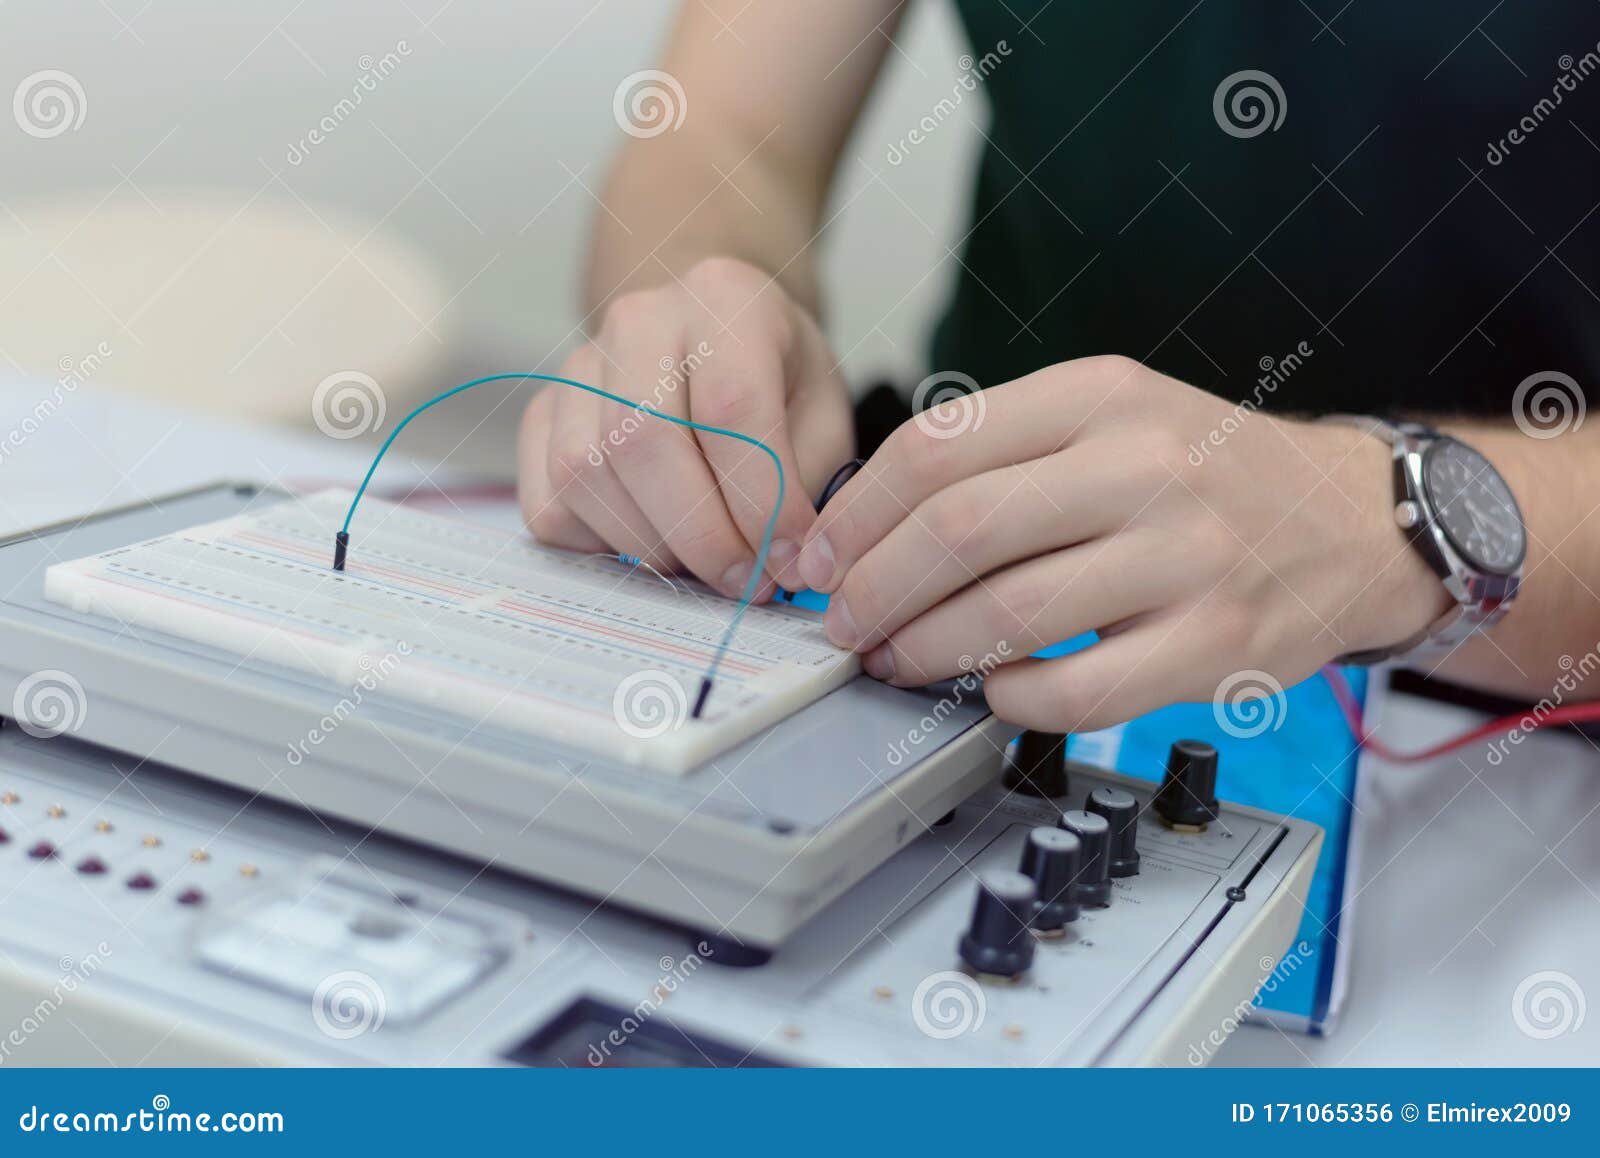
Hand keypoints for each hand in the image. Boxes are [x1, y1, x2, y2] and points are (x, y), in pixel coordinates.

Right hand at [518, 257, 852, 597]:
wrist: (712, 337)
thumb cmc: (775, 377)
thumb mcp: (821, 409)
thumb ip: (806, 480)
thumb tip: (787, 564)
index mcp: (724, 298)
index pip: (731, 406)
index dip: (760, 499)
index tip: (788, 558)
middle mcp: (639, 320)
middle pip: (644, 440)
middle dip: (701, 535)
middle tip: (743, 582)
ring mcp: (578, 365)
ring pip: (584, 474)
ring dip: (650, 545)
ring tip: (702, 564)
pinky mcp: (542, 414)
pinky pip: (547, 502)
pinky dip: (597, 544)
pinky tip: (649, 541)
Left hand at [795, 356, 1450, 731]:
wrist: (1351, 522)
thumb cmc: (1205, 475)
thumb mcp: (1110, 419)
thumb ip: (999, 457)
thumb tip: (862, 533)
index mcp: (1099, 396)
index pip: (936, 450)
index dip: (854, 517)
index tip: (818, 561)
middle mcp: (1145, 466)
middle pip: (958, 532)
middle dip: (874, 590)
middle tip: (844, 625)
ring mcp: (1185, 557)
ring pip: (1009, 615)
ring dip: (925, 650)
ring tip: (897, 661)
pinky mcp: (1214, 643)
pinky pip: (1076, 690)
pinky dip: (1010, 698)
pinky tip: (992, 689)